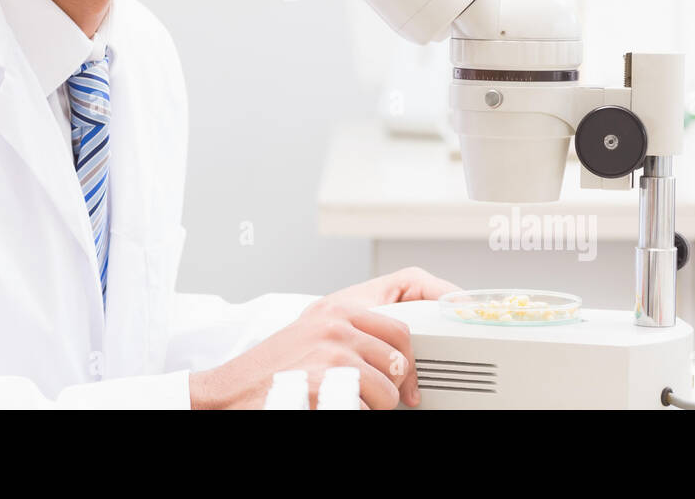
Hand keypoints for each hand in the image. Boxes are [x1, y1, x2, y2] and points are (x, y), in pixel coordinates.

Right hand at [189, 266, 460, 409]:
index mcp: (339, 304)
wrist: (230, 393)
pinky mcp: (323, 380)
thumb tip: (403, 348)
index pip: (408, 282)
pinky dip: (357, 411)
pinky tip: (335, 406)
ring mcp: (330, 349)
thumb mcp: (315, 333)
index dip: (443, 295)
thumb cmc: (274, 371)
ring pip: (389, 381)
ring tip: (354, 402)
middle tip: (398, 393)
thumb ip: (355, 329)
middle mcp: (336, 319)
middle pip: (404, 343)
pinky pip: (366, 404)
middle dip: (405, 376)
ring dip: (380, 402)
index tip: (464, 311)